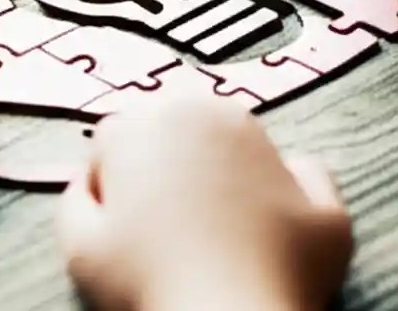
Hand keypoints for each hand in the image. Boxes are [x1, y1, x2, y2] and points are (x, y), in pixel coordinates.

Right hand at [56, 96, 351, 310]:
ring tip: (206, 243)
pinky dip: (279, 203)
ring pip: (233, 152)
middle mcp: (215, 115)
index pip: (114, 140)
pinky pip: (294, 184)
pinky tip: (259, 241)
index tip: (115, 226)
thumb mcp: (76, 241)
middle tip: (158, 232)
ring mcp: (274, 150)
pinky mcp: (321, 193)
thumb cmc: (145, 282)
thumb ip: (76, 195)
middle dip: (165, 171)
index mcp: (151, 118)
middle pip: (176, 134)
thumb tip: (93, 185)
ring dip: (219, 182)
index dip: (109, 186)